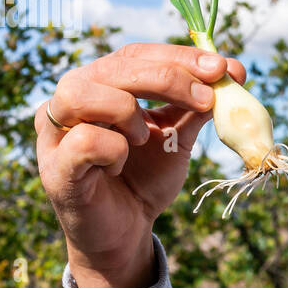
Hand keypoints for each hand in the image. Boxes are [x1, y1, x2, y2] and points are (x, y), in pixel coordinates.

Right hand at [35, 42, 246, 287]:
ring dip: (126, 110)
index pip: (135, 54)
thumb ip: (197, 105)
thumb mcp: (177, 136)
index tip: (222, 68)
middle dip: (167, 78)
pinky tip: (120, 164)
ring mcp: (56, 133)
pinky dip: (113, 149)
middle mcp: (71, 100)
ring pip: (81, 92)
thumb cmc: (145, 179)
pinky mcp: (55, 168)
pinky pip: (83, 140)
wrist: (127, 233)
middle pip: (112, 67)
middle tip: (207, 98)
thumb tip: (232, 72)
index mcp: (100, 85)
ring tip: (145, 138)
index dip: (179, 57)